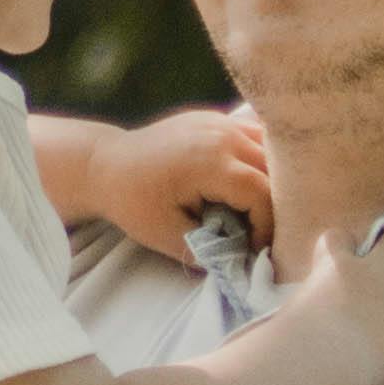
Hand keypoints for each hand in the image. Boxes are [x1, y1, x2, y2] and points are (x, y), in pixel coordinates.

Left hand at [104, 98, 269, 258]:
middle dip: (277, 205)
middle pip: (275, 170)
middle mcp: (222, 135)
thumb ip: (207, 251)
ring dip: (274, 180)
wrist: (105, 164)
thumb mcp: (165, 235)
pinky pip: (256, 136)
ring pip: (271, 149)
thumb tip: (242, 264)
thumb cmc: (132, 201)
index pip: (263, 193)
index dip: (268, 225)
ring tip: (261, 209)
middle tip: (264, 232)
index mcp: (210, 162)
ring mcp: (220, 122)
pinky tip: (251, 182)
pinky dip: (263, 160)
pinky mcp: (217, 120)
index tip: (255, 247)